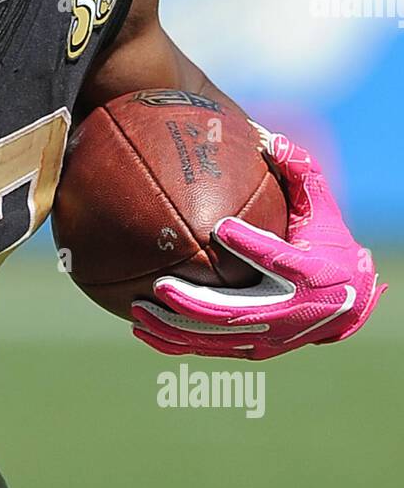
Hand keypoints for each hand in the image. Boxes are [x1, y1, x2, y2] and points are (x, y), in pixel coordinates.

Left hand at [131, 132, 386, 359]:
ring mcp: (269, 337)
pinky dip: (175, 343)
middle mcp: (289, 312)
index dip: (250, 244)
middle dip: (194, 303)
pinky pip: (209, 349)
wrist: (349, 302)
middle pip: (235, 312)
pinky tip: (141, 330)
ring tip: (138, 310)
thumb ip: (300, 173)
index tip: (220, 227)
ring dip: (174, 327)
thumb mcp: (322, 209)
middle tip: (159, 285)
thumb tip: (268, 138)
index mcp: (309, 274)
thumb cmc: (328, 245)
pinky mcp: (253, 349)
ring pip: (216, 338)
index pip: (277, 259)